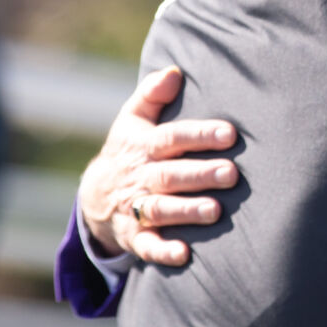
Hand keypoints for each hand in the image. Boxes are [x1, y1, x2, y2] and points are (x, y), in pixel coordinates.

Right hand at [78, 66, 237, 264]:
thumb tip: (175, 71)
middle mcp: (139, 177)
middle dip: (200, 175)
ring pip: (160, 210)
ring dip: (186, 211)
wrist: (95, 194)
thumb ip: (152, 93)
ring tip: (215, 211)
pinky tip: (184, 254)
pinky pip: (146, 246)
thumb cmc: (129, 149)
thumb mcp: (132, 118)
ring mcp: (134, 207)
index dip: (199, 136)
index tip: (230, 134)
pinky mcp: (133, 236)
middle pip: (169, 175)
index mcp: (143, 146)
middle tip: (231, 174)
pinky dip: (163, 251)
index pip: (171, 138)